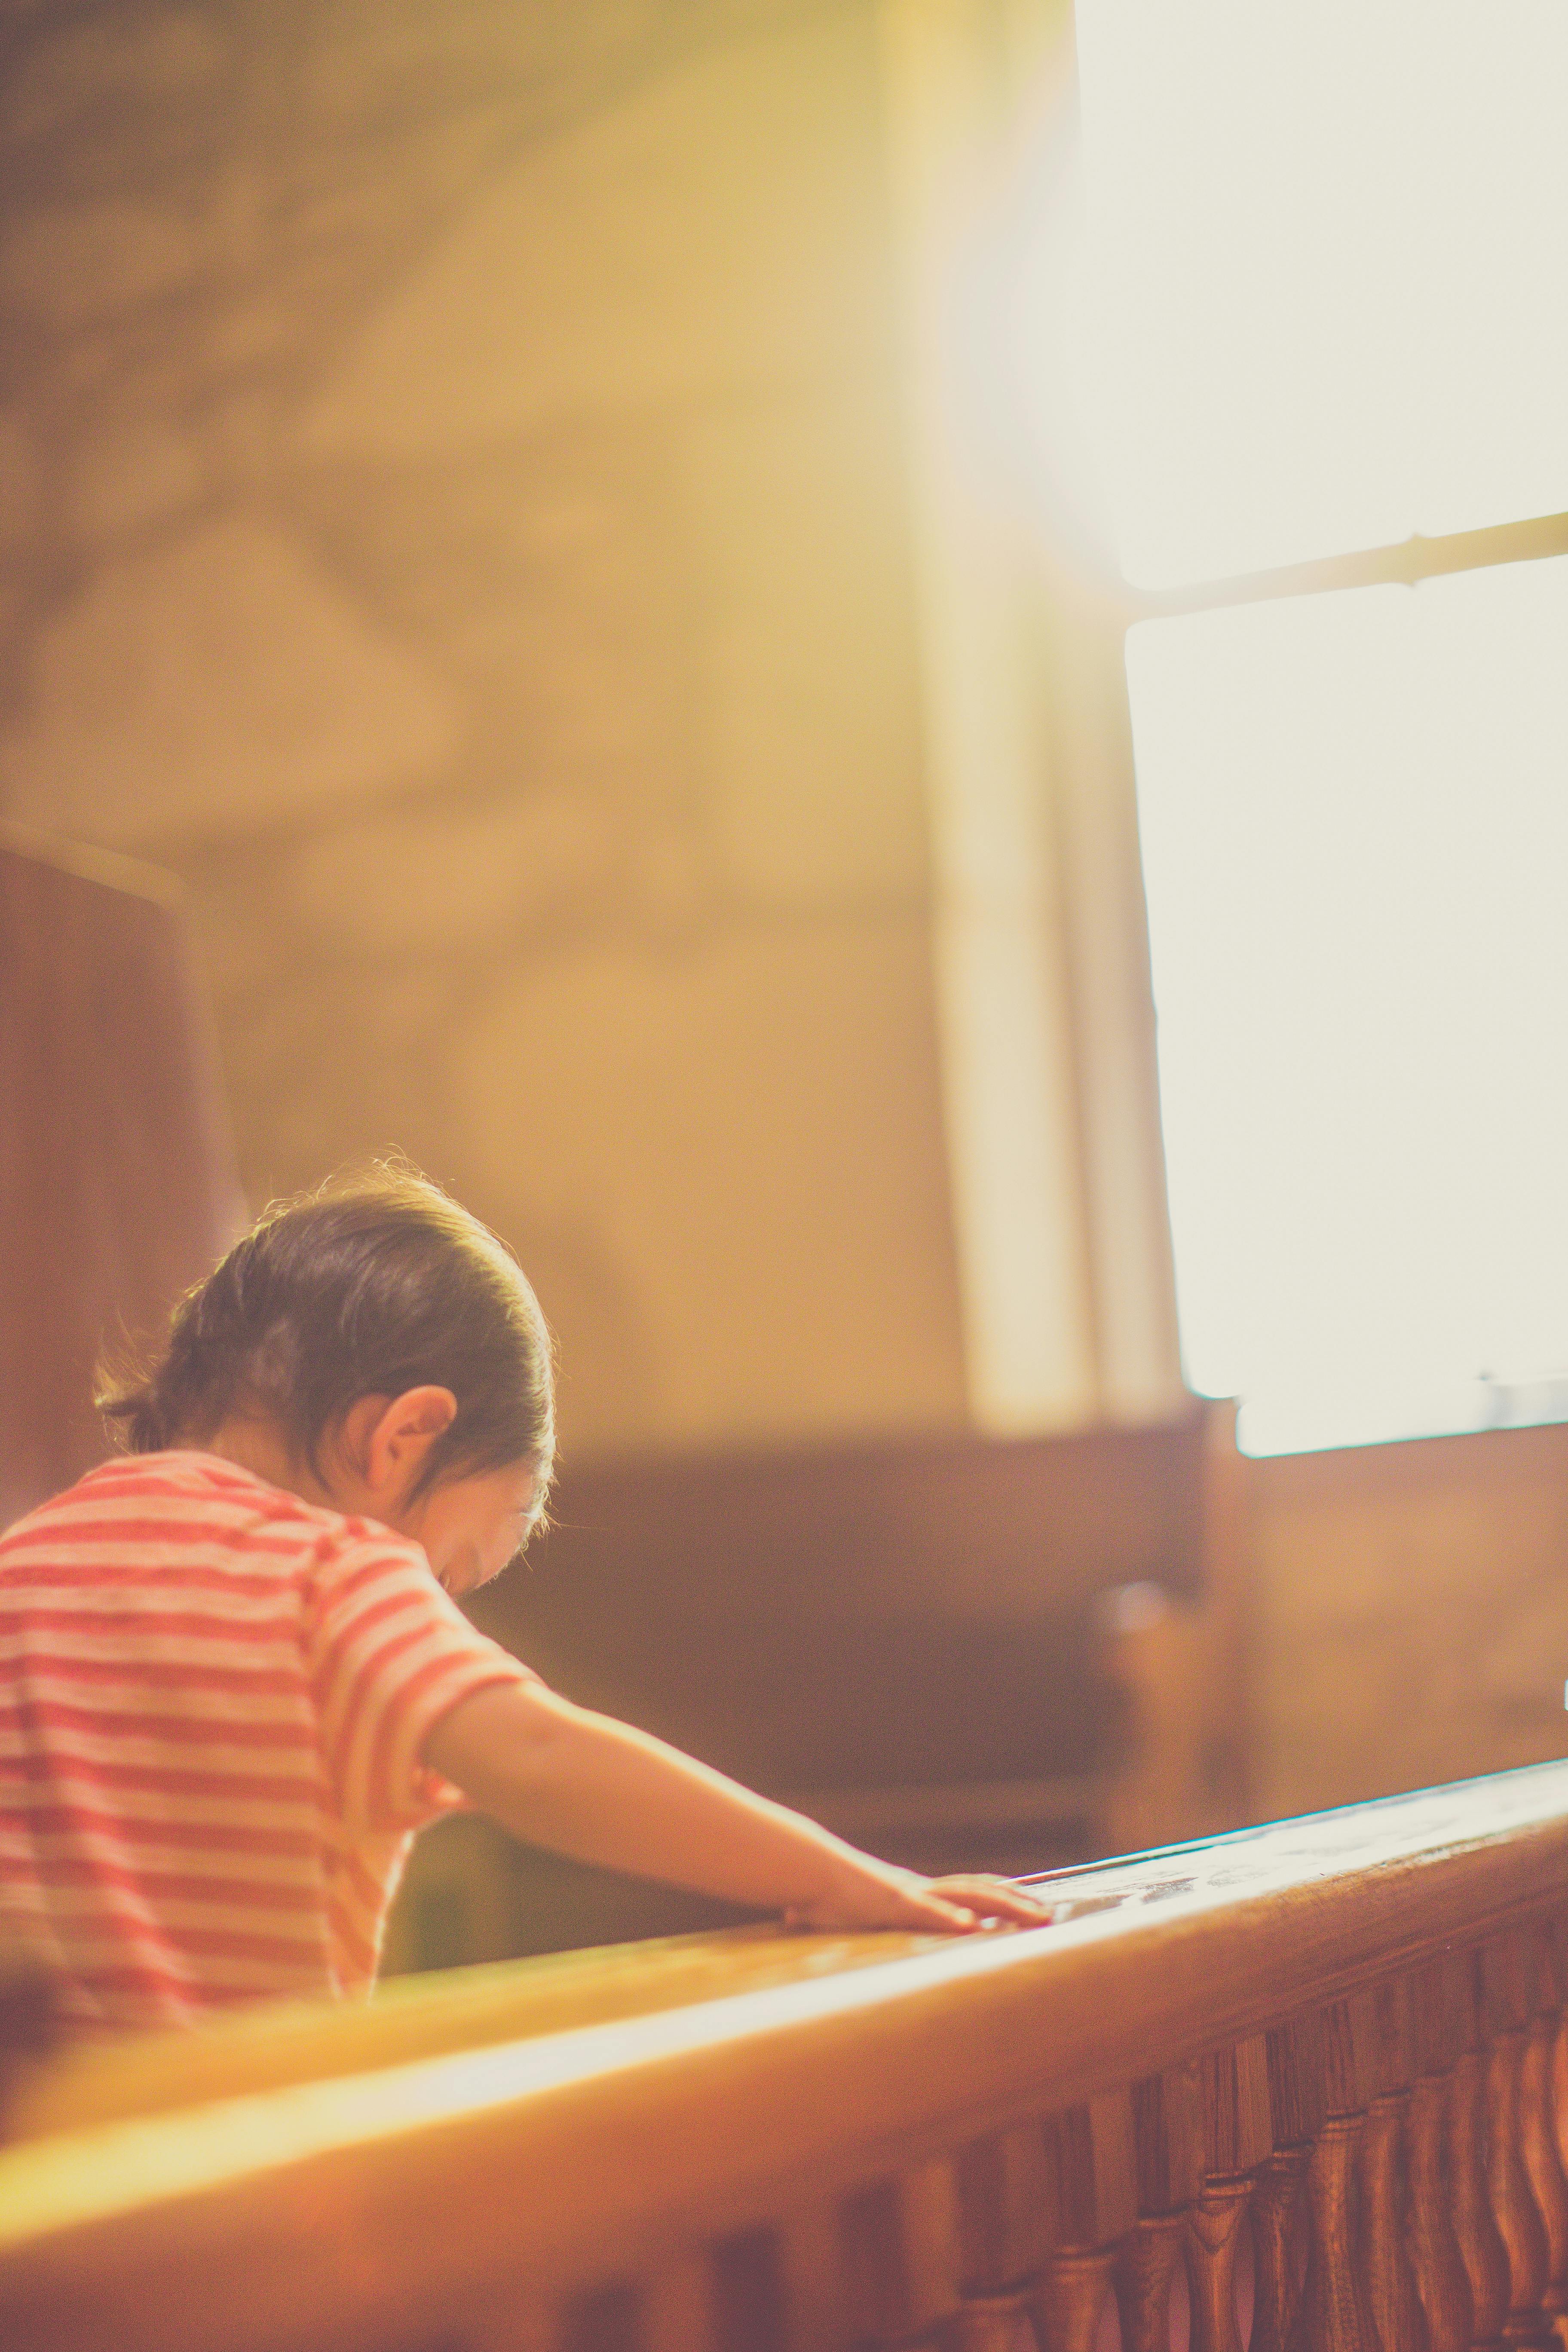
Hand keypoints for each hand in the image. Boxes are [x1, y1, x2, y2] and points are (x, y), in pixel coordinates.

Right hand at [784, 1859, 1054, 1935]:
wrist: (804, 1870)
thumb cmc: (823, 1893)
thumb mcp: (852, 1917)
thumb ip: (866, 1927)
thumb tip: (833, 1935)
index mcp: (915, 1894)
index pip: (967, 1890)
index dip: (999, 1896)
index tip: (1028, 1905)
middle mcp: (920, 1889)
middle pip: (979, 1890)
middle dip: (1016, 1902)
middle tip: (1049, 1916)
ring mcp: (910, 1894)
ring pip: (968, 1896)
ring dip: (1004, 1906)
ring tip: (1034, 1918)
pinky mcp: (892, 1902)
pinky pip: (927, 1911)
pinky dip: (950, 1918)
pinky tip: (971, 1926)